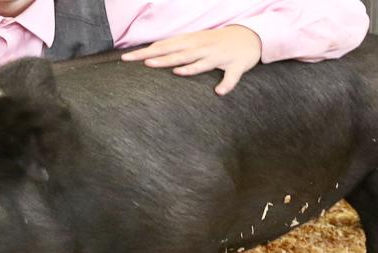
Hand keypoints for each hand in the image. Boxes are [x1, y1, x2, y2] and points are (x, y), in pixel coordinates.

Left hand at [120, 26, 262, 95]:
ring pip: (201, 62)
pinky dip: (226, 83)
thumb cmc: (218, 42)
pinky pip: (230, 76)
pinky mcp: (236, 65)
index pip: (165, 46)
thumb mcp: (196, 41)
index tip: (127, 58)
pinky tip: (218, 91)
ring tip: (173, 71)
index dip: (146, 51)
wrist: (250, 37)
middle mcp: (202, 47)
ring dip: (188, 66)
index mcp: (192, 41)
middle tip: (139, 62)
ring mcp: (219, 56)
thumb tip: (152, 53)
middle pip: (177, 52)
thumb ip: (177, 48)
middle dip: (158, 57)